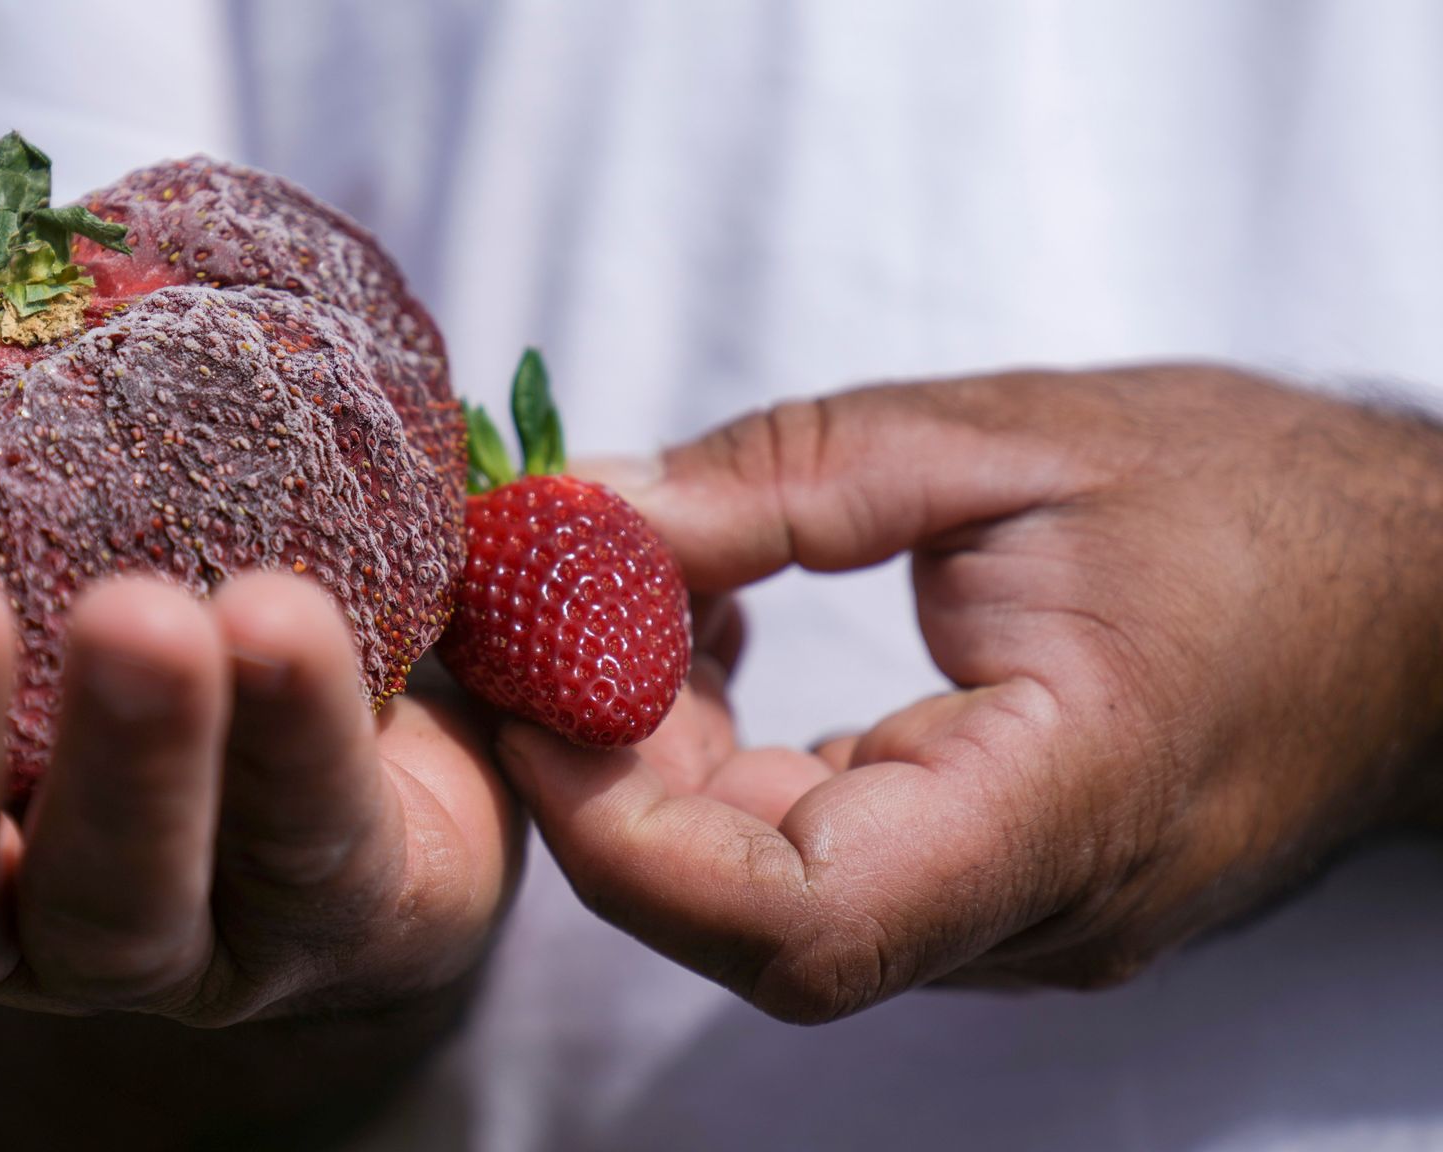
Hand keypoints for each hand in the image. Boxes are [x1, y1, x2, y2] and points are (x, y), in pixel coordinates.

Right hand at [0, 2, 518, 1024]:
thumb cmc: (152, 521)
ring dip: (133, 758)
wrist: (387, 661)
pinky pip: (318, 847)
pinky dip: (300, 740)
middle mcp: (6, 897)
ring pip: (123, 898)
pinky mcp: (344, 909)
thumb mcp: (17, 394)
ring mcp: (177, 927)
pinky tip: (290, 622)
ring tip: (150, 609)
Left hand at [502, 366, 1442, 1022]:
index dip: (625, 832)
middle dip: (606, 777)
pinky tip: (702, 647)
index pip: (798, 921)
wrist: (1420, 595)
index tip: (532, 699)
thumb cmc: (1258, 503)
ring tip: (621, 608)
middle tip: (537, 622)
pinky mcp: (994, 888)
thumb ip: (783, 480)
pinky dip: (724, 767)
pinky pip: (817, 860)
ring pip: (767, 898)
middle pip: (750, 920)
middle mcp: (1031, 909)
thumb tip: (586, 516)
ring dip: (656, 768)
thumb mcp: (1007, 441)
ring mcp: (1013, 917)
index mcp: (1063, 807)